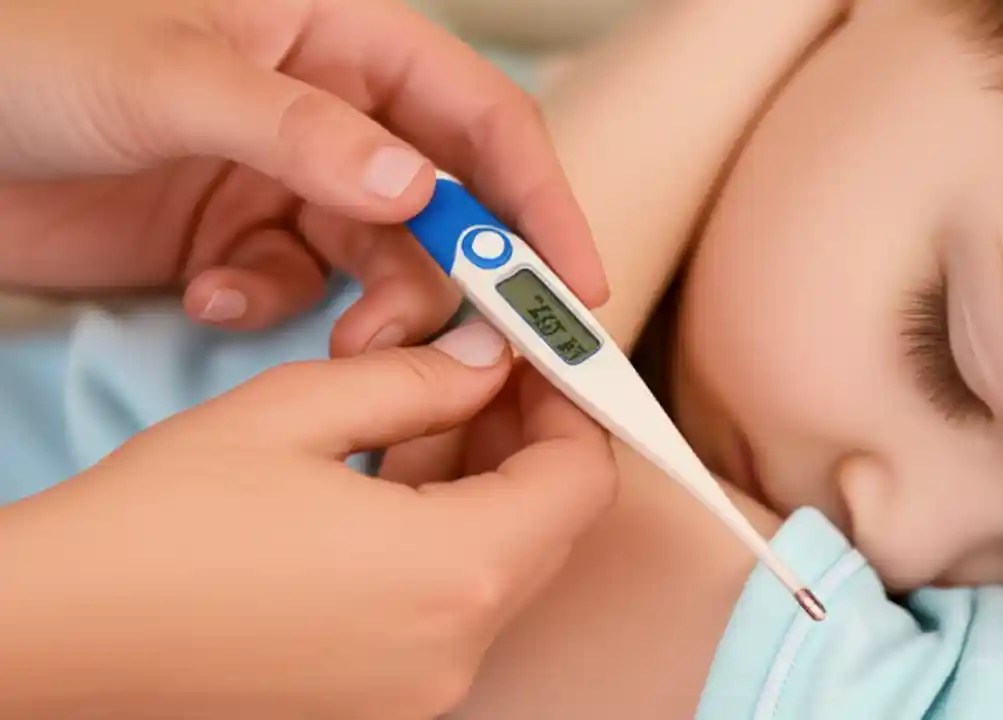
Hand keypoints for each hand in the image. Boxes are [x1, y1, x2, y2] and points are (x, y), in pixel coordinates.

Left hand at [0, 0, 605, 355]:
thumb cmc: (33, 55)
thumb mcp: (171, 76)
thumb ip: (300, 131)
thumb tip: (415, 190)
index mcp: (340, 39)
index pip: (479, 117)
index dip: (538, 199)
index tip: (574, 283)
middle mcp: (331, 112)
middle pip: (447, 207)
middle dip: (457, 281)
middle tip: (465, 352)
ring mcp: (288, 181)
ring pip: (381, 264)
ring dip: (372, 312)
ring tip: (340, 346)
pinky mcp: (239, 242)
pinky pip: (297, 291)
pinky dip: (268, 310)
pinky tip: (208, 300)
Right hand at [0, 323, 616, 719]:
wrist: (60, 632)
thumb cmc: (162, 520)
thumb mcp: (300, 411)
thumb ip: (421, 380)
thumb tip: (491, 358)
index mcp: (454, 572)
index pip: (581, 479)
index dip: (574, 403)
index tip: (544, 354)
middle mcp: (456, 647)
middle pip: (551, 526)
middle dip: (532, 439)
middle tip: (490, 368)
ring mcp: (420, 686)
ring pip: (504, 566)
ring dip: (488, 486)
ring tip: (429, 414)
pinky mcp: (382, 699)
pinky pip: (453, 607)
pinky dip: (449, 541)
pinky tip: (392, 484)